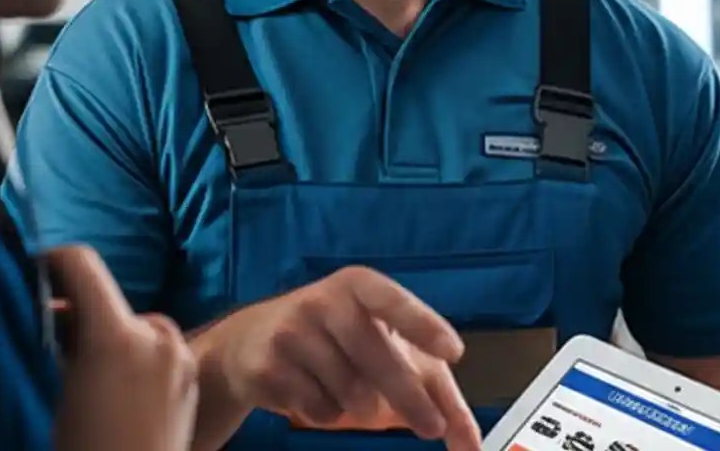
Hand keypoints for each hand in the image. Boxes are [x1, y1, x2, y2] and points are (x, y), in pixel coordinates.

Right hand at [47, 246, 198, 450]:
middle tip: (47, 341)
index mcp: (117, 336)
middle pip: (107, 300)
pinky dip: (132, 356)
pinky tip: (114, 392)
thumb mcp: (55, 389)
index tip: (32, 274)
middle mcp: (157, 334)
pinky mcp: (191, 375)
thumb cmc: (82, 446)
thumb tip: (45, 303)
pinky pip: (155, 349)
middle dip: (76, 314)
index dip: (51, 261)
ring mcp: (180, 354)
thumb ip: (53, 338)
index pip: (81, 263)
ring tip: (82, 377)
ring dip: (106, 337)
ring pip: (130, 325)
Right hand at [207, 266, 480, 450]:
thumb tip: (472, 444)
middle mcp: (324, 300)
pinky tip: (312, 390)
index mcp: (358, 286)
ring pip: (350, 392)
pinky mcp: (270, 365)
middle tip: (432, 429)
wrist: (248, 343)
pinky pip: (319, 408)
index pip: (393, 300)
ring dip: (359, 405)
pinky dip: (327, 412)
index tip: (452, 352)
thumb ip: (433, 390)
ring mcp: (293, 331)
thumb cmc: (336, 341)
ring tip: (345, 387)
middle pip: (377, 358)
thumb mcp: (385, 348)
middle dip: (409, 399)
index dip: (423, 324)